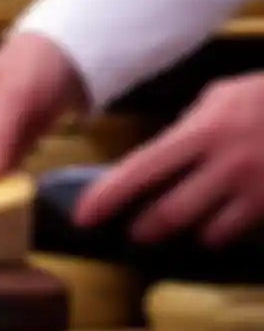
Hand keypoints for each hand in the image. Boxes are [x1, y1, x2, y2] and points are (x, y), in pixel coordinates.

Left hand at [76, 74, 263, 246]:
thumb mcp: (221, 98)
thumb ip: (188, 129)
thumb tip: (157, 159)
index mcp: (202, 131)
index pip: (139, 170)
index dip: (106, 197)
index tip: (83, 216)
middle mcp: (225, 163)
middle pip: (168, 213)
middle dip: (143, 228)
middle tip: (134, 230)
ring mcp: (255, 187)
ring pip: (204, 231)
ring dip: (185, 232)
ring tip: (176, 227)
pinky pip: (237, 231)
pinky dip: (221, 232)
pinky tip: (217, 224)